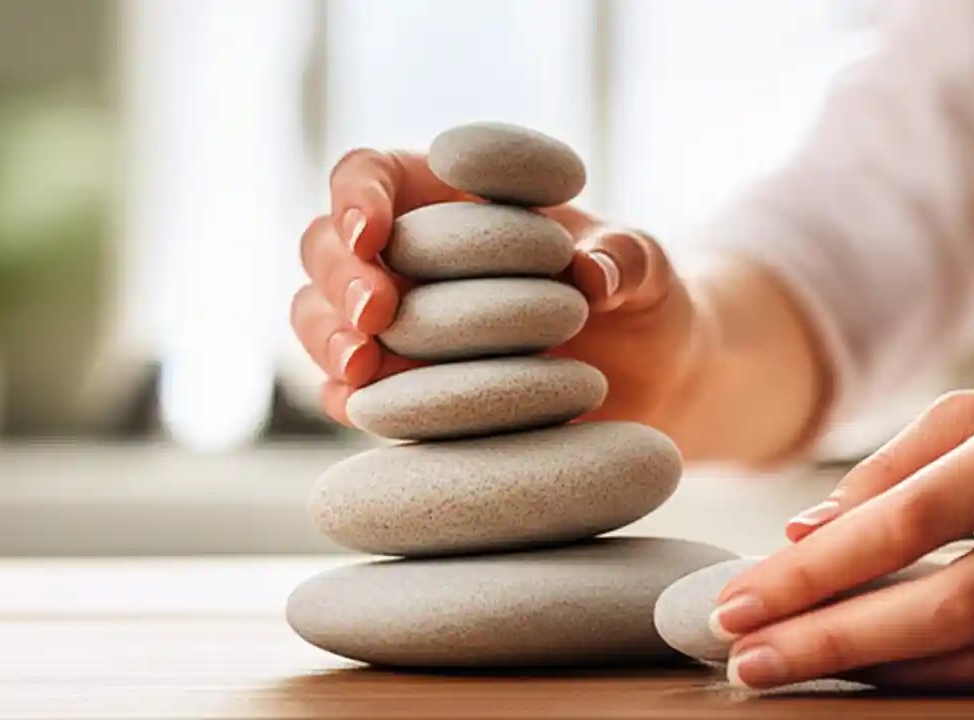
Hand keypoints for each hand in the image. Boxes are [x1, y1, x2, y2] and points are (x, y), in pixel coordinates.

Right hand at [290, 148, 699, 428]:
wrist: (654, 381)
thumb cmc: (642, 298)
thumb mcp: (648, 267)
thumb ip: (626, 256)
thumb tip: (593, 272)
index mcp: (450, 199)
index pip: (370, 174)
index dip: (356, 194)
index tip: (374, 229)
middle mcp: (408, 260)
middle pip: (325, 245)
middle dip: (337, 274)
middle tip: (375, 310)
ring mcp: (396, 330)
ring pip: (318, 318)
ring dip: (325, 336)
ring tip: (360, 363)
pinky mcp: (402, 396)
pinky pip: (347, 394)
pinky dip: (347, 398)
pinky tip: (365, 408)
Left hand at [712, 388, 973, 689]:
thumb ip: (893, 468)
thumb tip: (803, 532)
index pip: (907, 520)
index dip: (817, 569)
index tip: (741, 597)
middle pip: (940, 604)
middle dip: (829, 639)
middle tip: (748, 657)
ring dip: (873, 671)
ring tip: (790, 670)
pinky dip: (933, 682)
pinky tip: (871, 676)